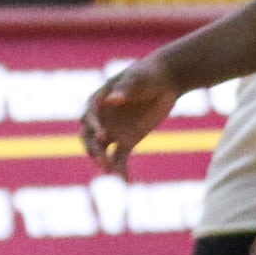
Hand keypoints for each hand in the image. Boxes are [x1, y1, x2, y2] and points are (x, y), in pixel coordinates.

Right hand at [81, 57, 177, 174]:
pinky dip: (120, 170)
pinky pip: (119, 159)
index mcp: (98, 101)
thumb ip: (125, 89)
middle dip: (93, 150)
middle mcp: (100, 120)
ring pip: (101, 152)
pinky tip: (126, 181)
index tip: (102, 136)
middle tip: (103, 161)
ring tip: (111, 172)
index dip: (93, 127)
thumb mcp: (138, 77)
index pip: (88, 118)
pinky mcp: (126, 141)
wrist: (167, 80)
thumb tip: (111, 100)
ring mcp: (112, 132)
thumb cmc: (148, 73)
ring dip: (103, 162)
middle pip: (89, 139)